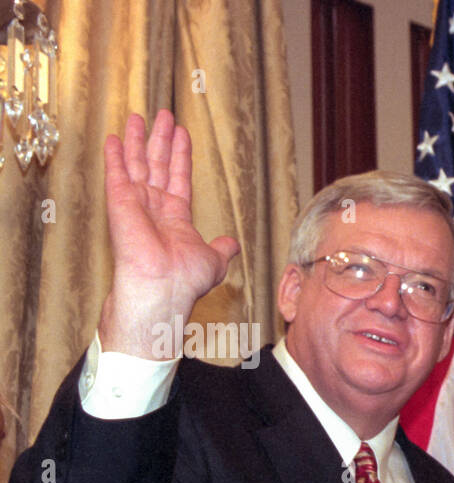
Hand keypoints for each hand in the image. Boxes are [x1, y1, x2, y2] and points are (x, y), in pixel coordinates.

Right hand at [98, 110, 240, 358]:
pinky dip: (114, 155)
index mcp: (175, 219)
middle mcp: (154, 209)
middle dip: (159, 140)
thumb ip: (221, 249)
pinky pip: (116, 174)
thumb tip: (232, 243)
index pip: (178, 179)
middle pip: (157, 166)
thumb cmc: (186, 280)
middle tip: (162, 114)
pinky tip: (113, 136)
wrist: (162, 288)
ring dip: (138, 139)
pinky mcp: (120, 203)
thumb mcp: (214, 261)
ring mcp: (136, 205)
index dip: (180, 156)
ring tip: (140, 114)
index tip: (181, 133)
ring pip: (137, 164)